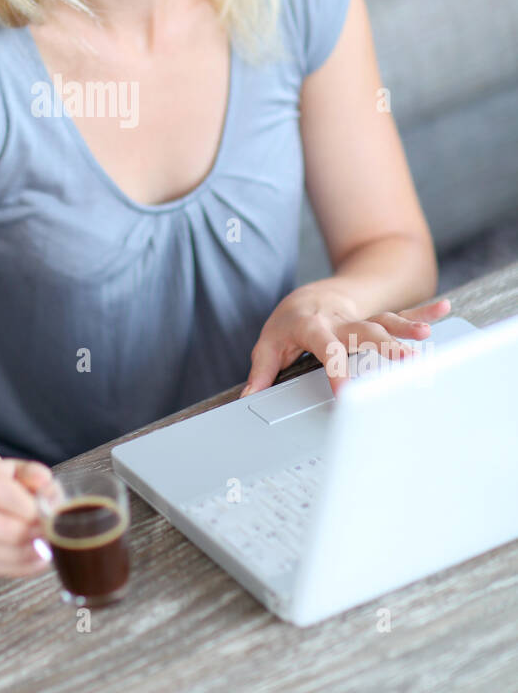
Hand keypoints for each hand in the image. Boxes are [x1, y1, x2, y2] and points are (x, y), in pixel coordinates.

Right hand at [0, 456, 55, 577]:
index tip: (46, 513)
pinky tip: (36, 559)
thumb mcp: (25, 471)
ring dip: (17, 554)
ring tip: (44, 548)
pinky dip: (16, 567)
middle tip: (45, 533)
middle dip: (15, 531)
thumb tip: (48, 495)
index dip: (21, 504)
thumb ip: (37, 477)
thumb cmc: (9, 484)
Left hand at [241, 285, 451, 396]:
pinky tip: (443, 309)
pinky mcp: (375, 317)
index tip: (347, 395)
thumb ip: (261, 372)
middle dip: (383, 344)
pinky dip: (423, 310)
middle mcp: (339, 320)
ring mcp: (360, 316)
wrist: (308, 295)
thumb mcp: (268, 345)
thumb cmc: (289, 324)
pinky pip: (400, 312)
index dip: (336, 371)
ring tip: (426, 334)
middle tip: (403, 360)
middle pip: (362, 330)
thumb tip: (249, 398)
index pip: (325, 349)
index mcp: (312, 327)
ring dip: (406, 326)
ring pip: (384, 320)